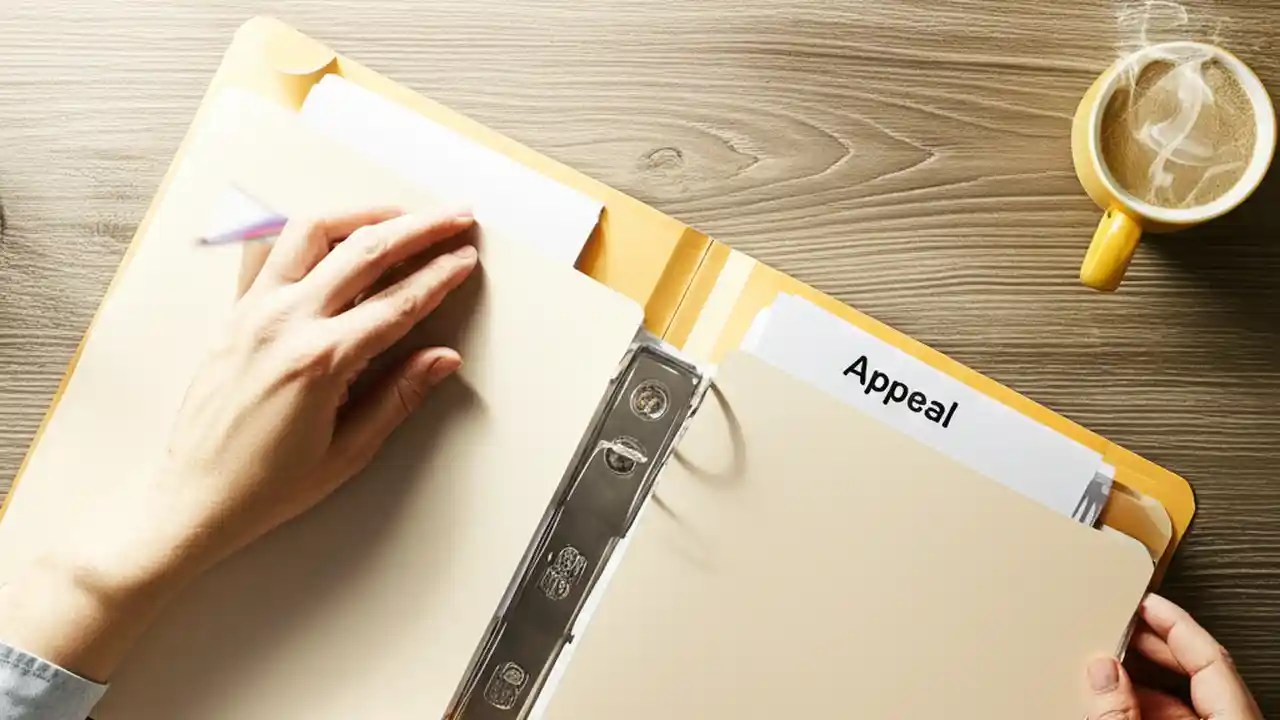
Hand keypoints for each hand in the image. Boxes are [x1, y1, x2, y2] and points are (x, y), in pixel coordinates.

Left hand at [0, 207, 477, 680]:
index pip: (398, 302)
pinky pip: (268, 251)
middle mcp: (284, 324)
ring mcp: (254, 312)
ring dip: (362, 214)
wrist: (193, 498)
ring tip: (398, 213)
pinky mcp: (234, 314)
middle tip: (453, 217)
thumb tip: (442, 360)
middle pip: (365, 251)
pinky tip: (328, 230)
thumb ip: (399, 396)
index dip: (439, 275)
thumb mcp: (348, 451)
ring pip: (312, 232)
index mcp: (320, 361)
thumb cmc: (265, 486)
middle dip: (419, 228)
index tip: (464, 258)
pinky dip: (302, 232)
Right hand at [1086, 593, 1261, 719]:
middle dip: (1150, 647)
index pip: (1211, 656)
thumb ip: (1119, 710)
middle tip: (1118, 624)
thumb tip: (1103, 672)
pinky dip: (1142, 705)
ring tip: (1102, 665)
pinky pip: (1174, 719)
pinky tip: (1111, 700)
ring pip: (1181, 699)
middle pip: (1197, 674)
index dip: (1175, 622)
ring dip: (1138, 680)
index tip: (1145, 601)